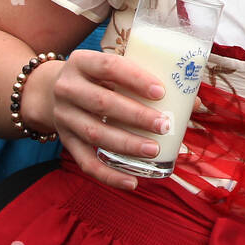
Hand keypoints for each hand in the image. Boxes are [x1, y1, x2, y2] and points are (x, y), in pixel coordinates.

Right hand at [30, 49, 170, 191]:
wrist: (51, 91)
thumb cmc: (98, 77)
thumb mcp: (113, 69)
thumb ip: (147, 80)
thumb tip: (193, 103)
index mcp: (82, 62)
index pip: (109, 66)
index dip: (136, 79)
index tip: (161, 92)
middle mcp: (67, 88)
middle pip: (103, 103)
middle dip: (136, 116)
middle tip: (164, 125)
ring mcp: (64, 116)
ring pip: (95, 134)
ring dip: (127, 144)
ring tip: (154, 150)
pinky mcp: (66, 141)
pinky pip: (86, 162)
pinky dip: (109, 175)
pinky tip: (132, 182)